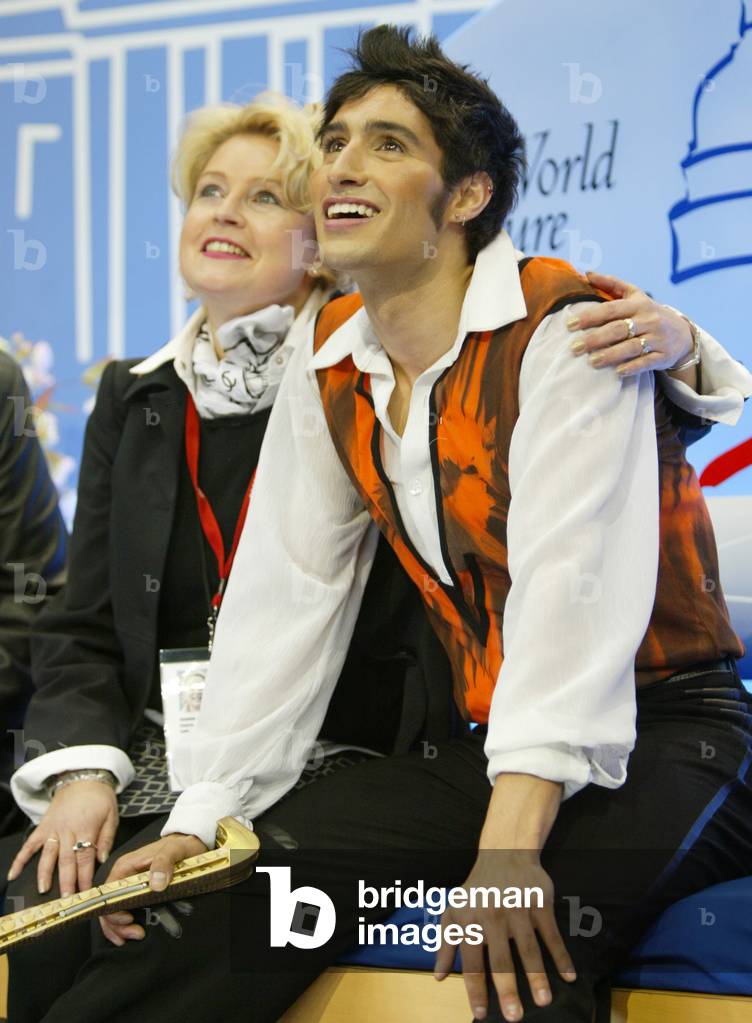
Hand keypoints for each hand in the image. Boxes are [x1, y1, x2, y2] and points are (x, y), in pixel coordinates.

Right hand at [7, 780, 117, 896]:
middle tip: (66, 899)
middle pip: (66, 859)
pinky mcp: (43, 826)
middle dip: (67, 881)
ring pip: (48, 855)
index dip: (85, 876)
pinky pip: (30, 844)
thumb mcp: (112, 814)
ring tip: (44, 890)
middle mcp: (68, 830)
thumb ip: (107, 838)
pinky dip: (20, 859)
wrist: (83, 777)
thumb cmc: (100, 797)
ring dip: (45, 874)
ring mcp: (53, 828)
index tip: (85, 892)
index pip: (85, 856)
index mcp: (87, 828)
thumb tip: (102, 859)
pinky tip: (13, 874)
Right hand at [99, 833, 206, 945]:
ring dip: (120, 929)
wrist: (191, 844)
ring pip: (113, 912)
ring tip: (136, 936)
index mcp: (126, 866)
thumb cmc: (181, 845)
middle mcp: (123, 877)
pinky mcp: (138, 893)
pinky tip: (129, 935)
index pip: (108, 893)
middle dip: (117, 924)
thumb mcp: (176, 850)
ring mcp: (129, 886)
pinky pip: (123, 912)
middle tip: (136, 934)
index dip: (114, 910)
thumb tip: (155, 884)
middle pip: (108, 906)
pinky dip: (123, 926)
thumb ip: (164, 862)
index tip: (129, 919)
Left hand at [434, 851, 575, 1021]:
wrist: (504, 853)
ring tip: (543, 1001)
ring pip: (528, 949)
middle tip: (514, 1017)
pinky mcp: (539, 902)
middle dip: (507, 989)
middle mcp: (492, 915)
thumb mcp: (454, 911)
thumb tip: (438, 976)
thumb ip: (446, 944)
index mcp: (469, 920)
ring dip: (537, 977)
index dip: (475, 989)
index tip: (481, 1014)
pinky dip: (561, 956)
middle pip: (501, 959)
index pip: (472, 961)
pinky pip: (551, 934)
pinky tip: (568, 976)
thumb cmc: (477, 889)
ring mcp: (517, 908)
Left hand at [567, 271, 692, 376]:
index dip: (590, 316)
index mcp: (638, 304)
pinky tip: (618, 372)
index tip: (570, 324)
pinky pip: (647, 362)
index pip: (611, 309)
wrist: (682, 333)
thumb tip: (586, 273)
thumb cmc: (648, 313)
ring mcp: (657, 339)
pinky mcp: (663, 356)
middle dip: (595, 338)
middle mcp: (649, 320)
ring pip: (631, 347)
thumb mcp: (635, 295)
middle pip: (618, 329)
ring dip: (611, 354)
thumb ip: (612, 284)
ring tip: (592, 361)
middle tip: (575, 347)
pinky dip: (633, 367)